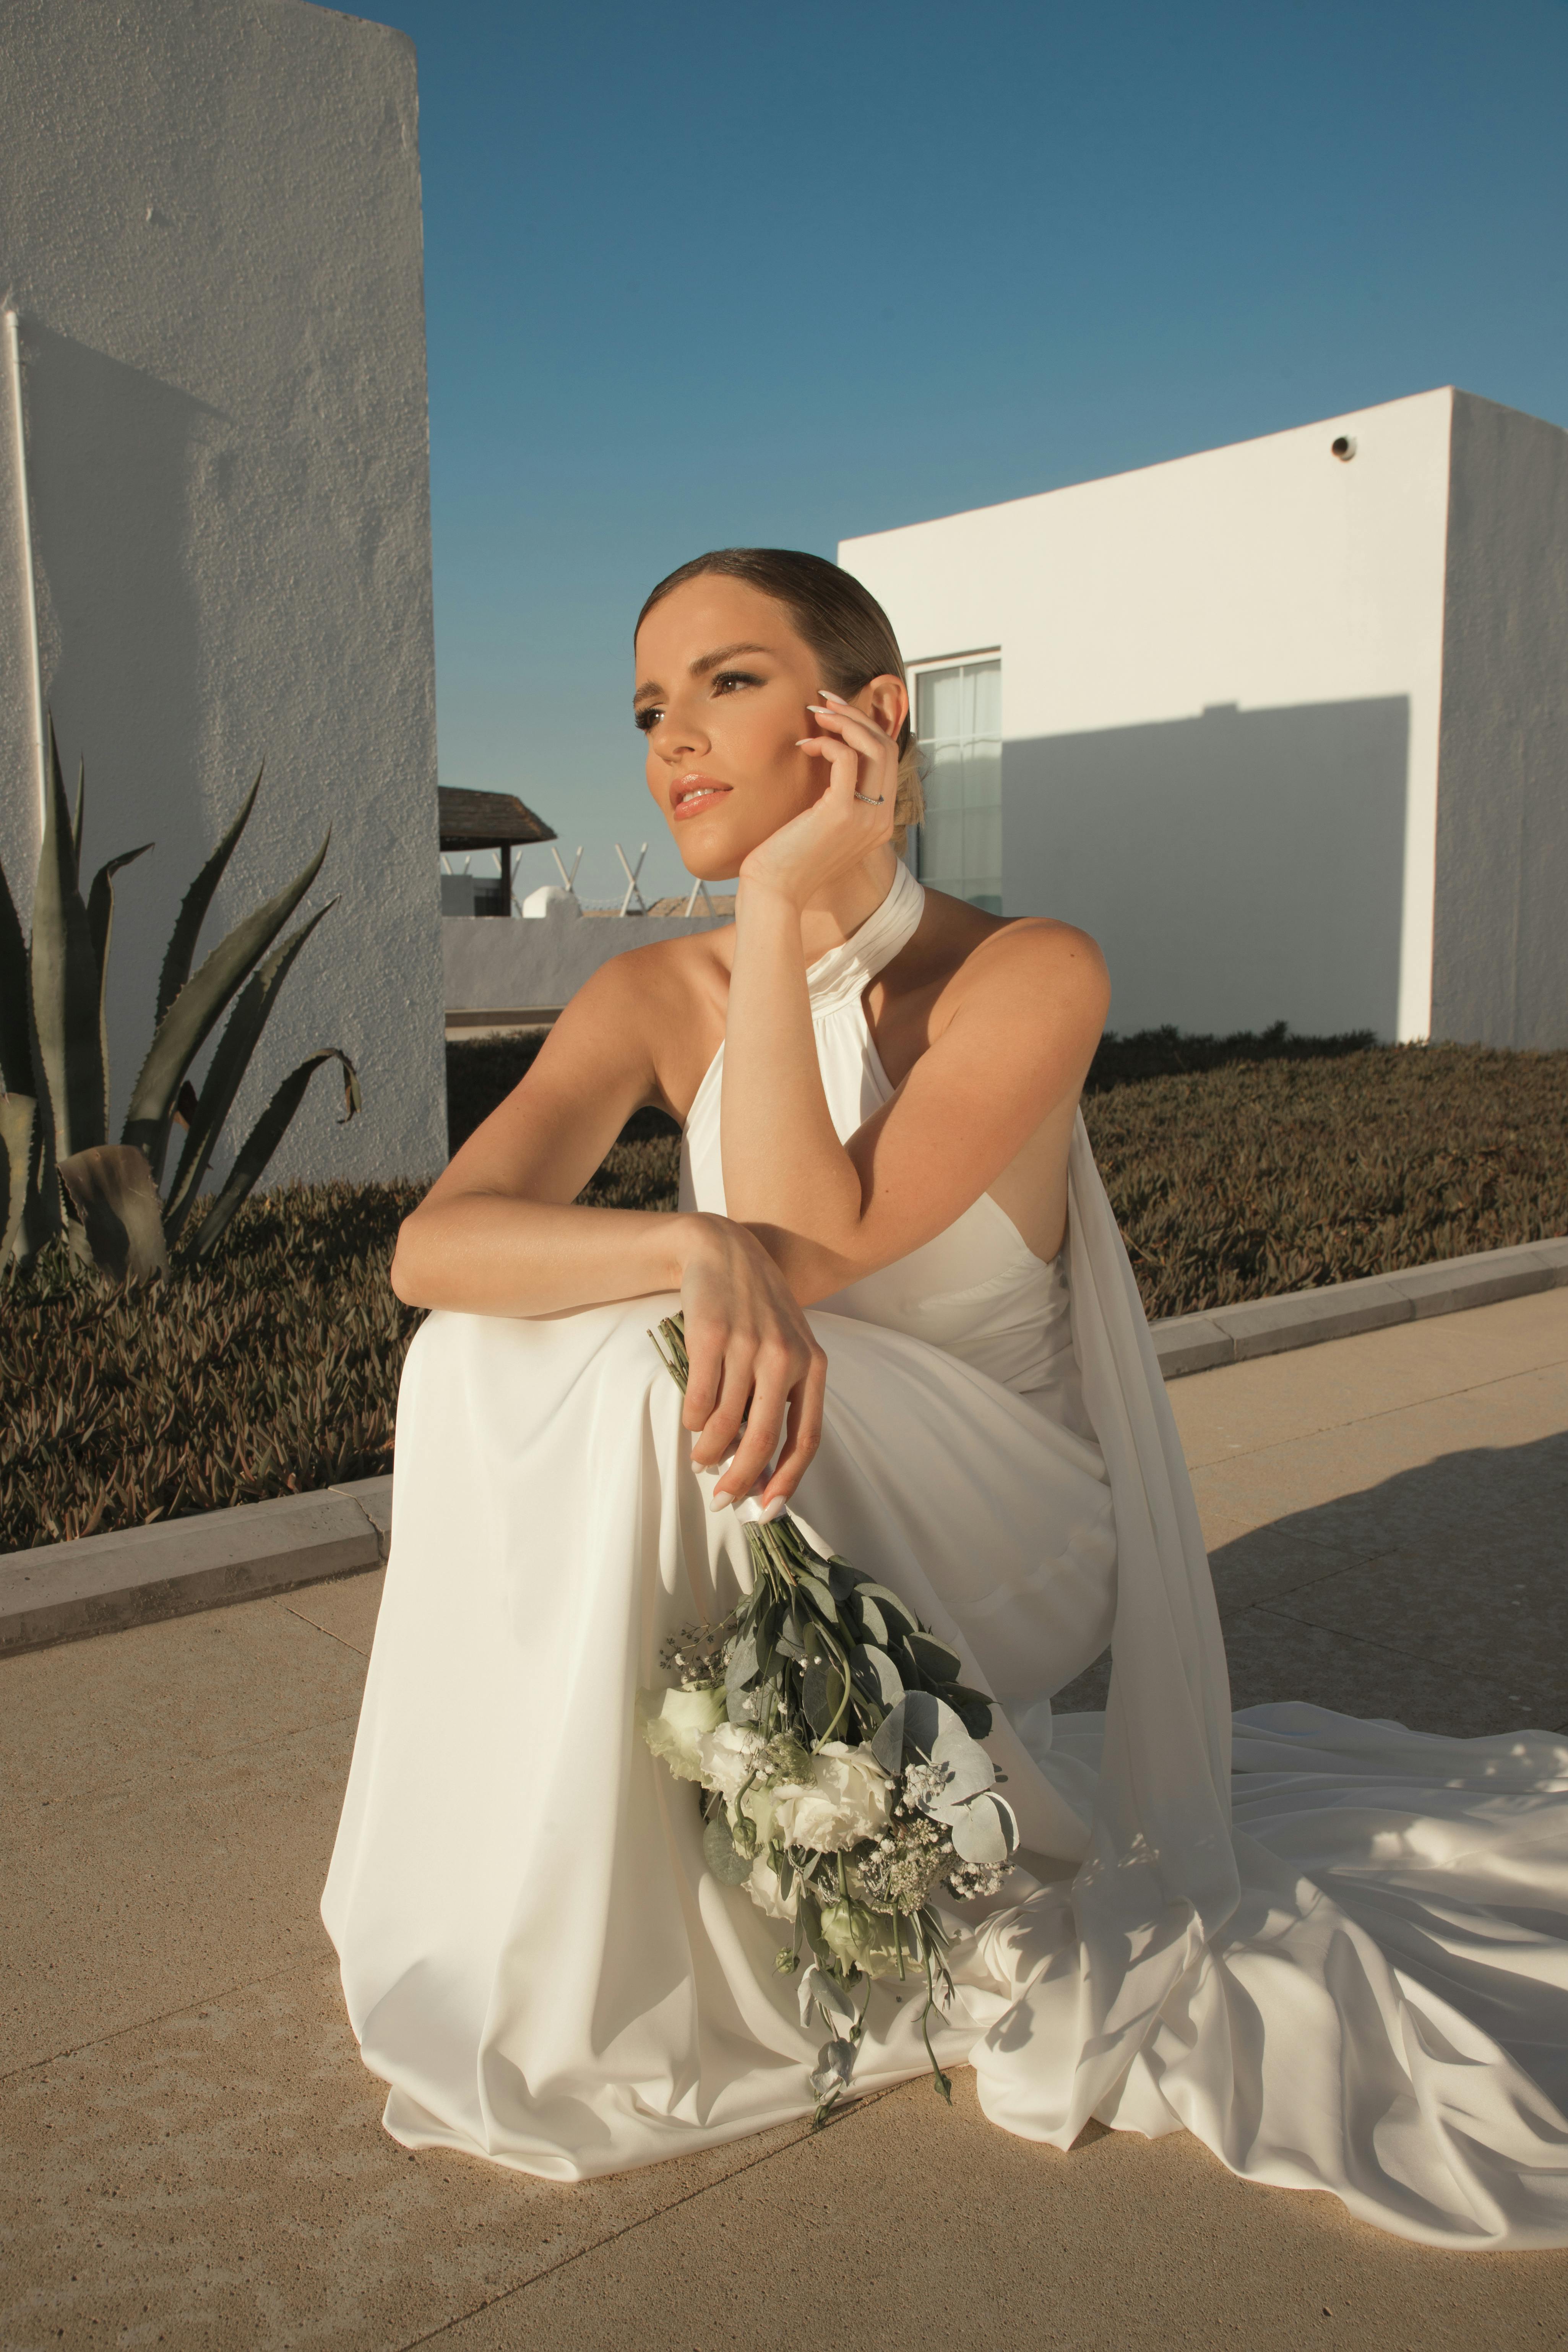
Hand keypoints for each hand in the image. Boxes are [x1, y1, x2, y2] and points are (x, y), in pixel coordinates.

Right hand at [675, 1213, 826, 1509]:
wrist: (724, 1251)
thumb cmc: (758, 1310)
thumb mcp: (788, 1346)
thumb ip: (784, 1396)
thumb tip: (764, 1464)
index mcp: (812, 1364)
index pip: (807, 1438)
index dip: (787, 1480)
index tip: (768, 1510)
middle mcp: (785, 1357)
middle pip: (763, 1439)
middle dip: (741, 1480)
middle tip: (723, 1500)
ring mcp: (747, 1345)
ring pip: (725, 1423)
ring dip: (709, 1453)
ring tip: (701, 1461)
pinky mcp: (710, 1337)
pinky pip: (698, 1399)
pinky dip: (692, 1422)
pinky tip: (692, 1424)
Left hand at [737, 689, 898, 908]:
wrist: (773, 892)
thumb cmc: (788, 860)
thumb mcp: (820, 824)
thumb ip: (835, 797)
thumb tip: (831, 757)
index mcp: (879, 821)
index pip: (887, 759)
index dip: (864, 728)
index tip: (835, 713)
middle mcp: (880, 819)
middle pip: (886, 746)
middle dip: (857, 716)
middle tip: (825, 701)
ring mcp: (866, 817)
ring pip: (874, 747)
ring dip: (845, 721)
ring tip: (816, 713)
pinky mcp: (841, 813)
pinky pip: (846, 759)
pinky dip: (827, 742)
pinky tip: (806, 746)